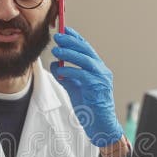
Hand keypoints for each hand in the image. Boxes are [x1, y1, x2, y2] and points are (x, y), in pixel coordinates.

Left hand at [50, 26, 123, 147]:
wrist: (101, 126)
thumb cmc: (90, 108)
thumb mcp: (75, 89)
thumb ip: (67, 76)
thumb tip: (55, 64)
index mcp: (98, 69)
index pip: (87, 49)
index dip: (76, 38)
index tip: (65, 30)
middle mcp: (102, 71)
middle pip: (86, 51)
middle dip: (71, 42)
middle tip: (58, 37)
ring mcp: (102, 79)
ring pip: (85, 60)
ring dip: (69, 54)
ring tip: (56, 51)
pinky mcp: (98, 89)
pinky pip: (83, 76)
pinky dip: (71, 71)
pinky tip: (61, 71)